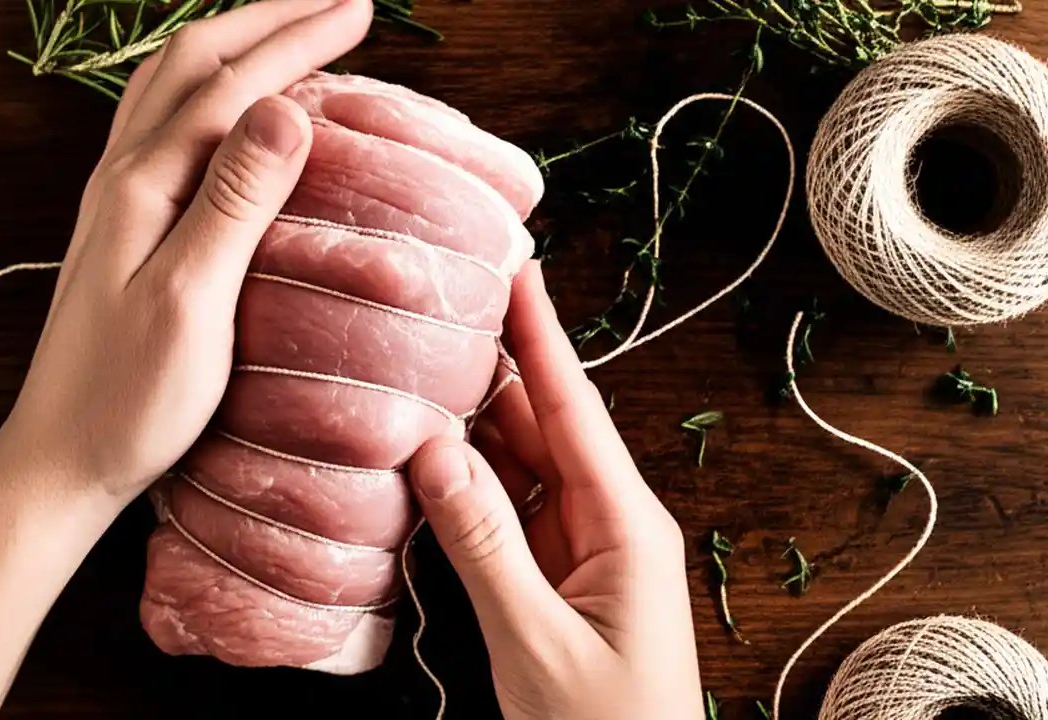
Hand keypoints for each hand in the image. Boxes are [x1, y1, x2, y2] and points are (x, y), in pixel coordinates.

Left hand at [0, 0, 373, 504]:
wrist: (63, 456)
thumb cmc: (130, 397)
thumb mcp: (193, 301)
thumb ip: (234, 201)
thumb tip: (286, 109)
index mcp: (143, 185)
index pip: (230, 85)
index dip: (297, 40)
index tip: (358, 12)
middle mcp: (123, 175)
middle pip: (193, 62)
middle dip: (267, 21)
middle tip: (335, 5)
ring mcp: (117, 197)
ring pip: (171, 85)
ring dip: (233, 44)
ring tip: (288, 32)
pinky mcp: (123, 226)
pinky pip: (165, 124)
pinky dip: (209, 90)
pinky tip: (232, 108)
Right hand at [408, 262, 702, 719]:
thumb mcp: (539, 644)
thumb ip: (486, 547)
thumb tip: (434, 454)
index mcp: (623, 523)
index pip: (573, 407)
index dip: (543, 334)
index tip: (519, 266)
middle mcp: (604, 521)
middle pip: (542, 425)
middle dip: (497, 365)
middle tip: (445, 303)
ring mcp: (577, 549)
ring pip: (520, 465)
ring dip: (474, 423)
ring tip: (424, 363)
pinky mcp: (551, 578)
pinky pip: (507, 511)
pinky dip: (468, 484)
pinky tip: (429, 455)